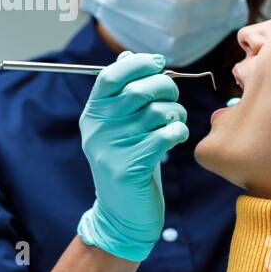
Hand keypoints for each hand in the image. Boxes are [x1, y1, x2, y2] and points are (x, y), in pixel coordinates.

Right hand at [77, 51, 189, 261]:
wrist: (122, 213)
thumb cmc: (129, 161)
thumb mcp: (120, 126)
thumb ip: (124, 94)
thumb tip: (132, 57)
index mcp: (92, 114)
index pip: (110, 76)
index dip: (137, 63)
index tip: (158, 62)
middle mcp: (97, 129)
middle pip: (138, 90)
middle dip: (164, 87)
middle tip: (172, 97)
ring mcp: (110, 149)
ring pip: (156, 113)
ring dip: (175, 113)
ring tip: (175, 122)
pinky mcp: (128, 168)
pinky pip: (164, 135)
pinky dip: (178, 131)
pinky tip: (177, 135)